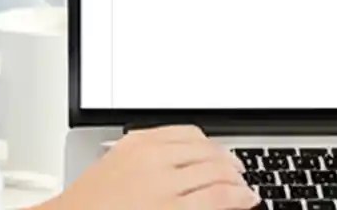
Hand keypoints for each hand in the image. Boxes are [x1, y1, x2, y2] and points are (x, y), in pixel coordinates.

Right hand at [43, 125, 259, 209]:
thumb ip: (145, 157)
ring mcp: (164, 185)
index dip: (212, 147)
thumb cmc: (91, 202)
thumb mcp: (116, 165)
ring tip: (245, 190)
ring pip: (217, 173)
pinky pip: (217, 198)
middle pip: (207, 152)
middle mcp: (154, 159)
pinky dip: (237, 197)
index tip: (221, 155)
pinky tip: (244, 200)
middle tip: (240, 173)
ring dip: (237, 181)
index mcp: (139, 144)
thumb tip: (181, 162)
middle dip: (229, 163)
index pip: (189, 134)